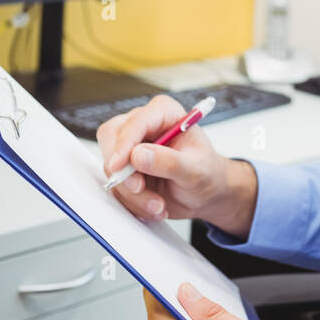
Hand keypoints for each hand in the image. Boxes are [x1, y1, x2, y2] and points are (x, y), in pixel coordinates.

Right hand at [96, 95, 257, 237]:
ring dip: (133, 193)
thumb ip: (170, 162)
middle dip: (124, 170)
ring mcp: (132, 149)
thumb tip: (139, 155)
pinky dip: (132, 202)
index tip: (120, 165)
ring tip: (159, 204)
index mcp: (165, 114)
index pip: (136, 122)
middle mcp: (144, 127)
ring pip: (112, 168)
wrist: (206, 194)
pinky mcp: (126, 170)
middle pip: (112, 139)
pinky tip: (154, 205)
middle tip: (140, 188)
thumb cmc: (207, 173)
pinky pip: (116, 186)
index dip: (124, 143)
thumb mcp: (196, 170)